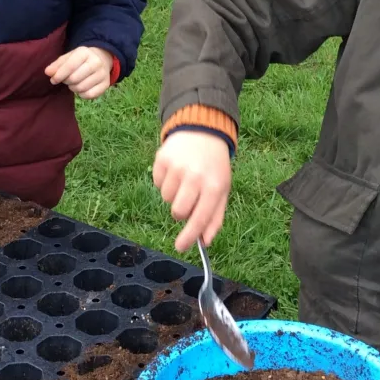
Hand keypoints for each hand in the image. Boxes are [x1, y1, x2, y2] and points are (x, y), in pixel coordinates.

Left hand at [45, 46, 115, 99]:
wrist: (101, 58)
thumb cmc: (80, 59)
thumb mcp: (68, 57)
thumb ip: (57, 65)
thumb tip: (48, 72)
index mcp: (85, 52)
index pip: (70, 66)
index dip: (59, 75)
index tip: (53, 80)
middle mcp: (96, 62)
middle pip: (74, 79)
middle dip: (66, 81)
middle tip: (66, 80)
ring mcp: (102, 74)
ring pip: (81, 88)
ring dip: (73, 88)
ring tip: (73, 83)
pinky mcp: (105, 85)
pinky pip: (89, 95)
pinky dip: (82, 94)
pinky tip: (81, 88)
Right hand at [152, 131, 231, 251]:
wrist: (202, 131)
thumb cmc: (213, 166)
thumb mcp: (222, 189)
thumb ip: (215, 217)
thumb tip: (205, 241)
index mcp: (214, 186)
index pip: (200, 218)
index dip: (189, 236)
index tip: (180, 247)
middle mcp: (195, 177)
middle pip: (178, 212)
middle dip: (180, 213)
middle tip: (188, 200)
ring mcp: (177, 167)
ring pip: (166, 198)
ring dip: (173, 194)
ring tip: (184, 179)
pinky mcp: (162, 159)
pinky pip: (157, 183)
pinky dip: (165, 181)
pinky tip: (175, 170)